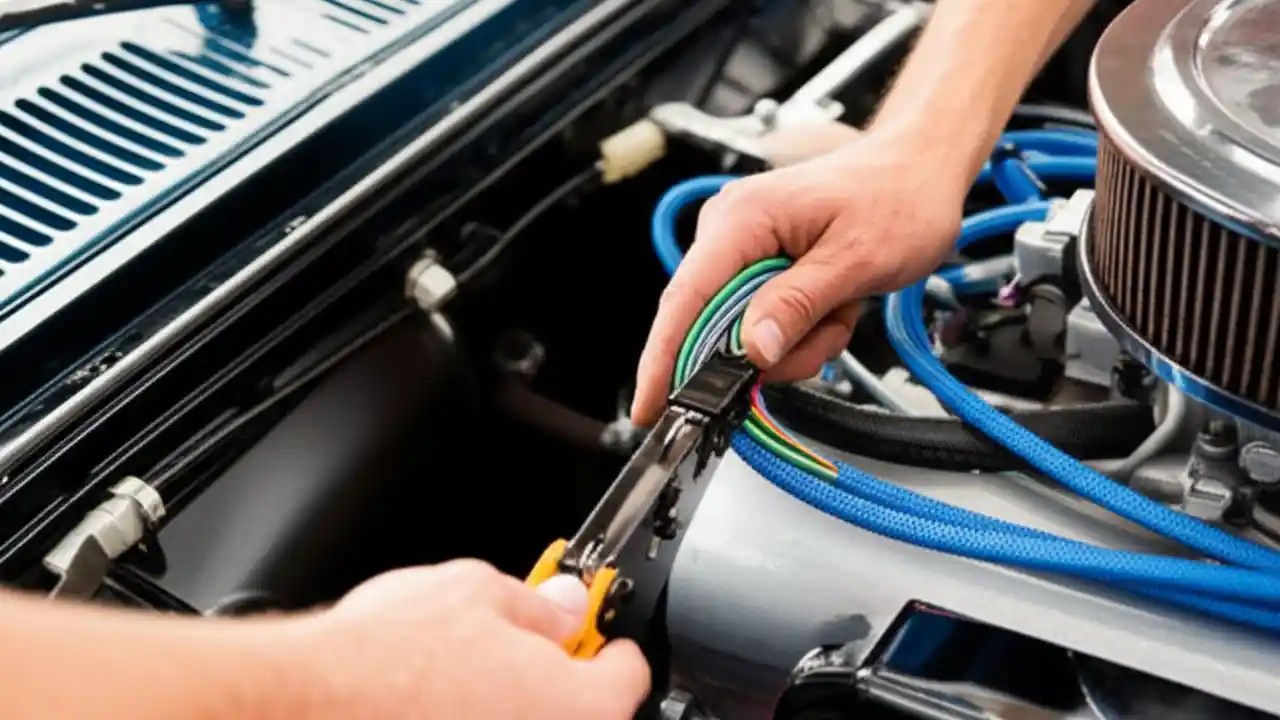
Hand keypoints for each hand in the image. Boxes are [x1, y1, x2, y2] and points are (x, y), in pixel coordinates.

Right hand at [287, 560, 649, 718]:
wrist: (309, 704)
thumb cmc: (387, 658)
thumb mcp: (474, 590)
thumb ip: (537, 603)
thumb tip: (562, 604)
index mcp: (579, 704)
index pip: (628, 675)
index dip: (607, 645)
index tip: (594, 638)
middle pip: (582, 712)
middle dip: (555, 681)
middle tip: (517, 652)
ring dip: (511, 707)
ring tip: (464, 682)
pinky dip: (475, 719)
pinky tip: (437, 707)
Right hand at [632, 126, 966, 423]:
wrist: (922, 169)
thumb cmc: (898, 195)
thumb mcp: (856, 260)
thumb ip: (798, 305)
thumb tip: (751, 349)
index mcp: (742, 219)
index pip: (685, 299)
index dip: (663, 359)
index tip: (652, 407)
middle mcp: (729, 231)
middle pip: (715, 327)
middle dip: (774, 350)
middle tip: (827, 333)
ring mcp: (742, 250)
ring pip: (744, 334)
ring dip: (797, 340)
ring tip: (840, 310)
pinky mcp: (759, 266)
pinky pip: (762, 323)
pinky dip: (801, 329)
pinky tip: (833, 307)